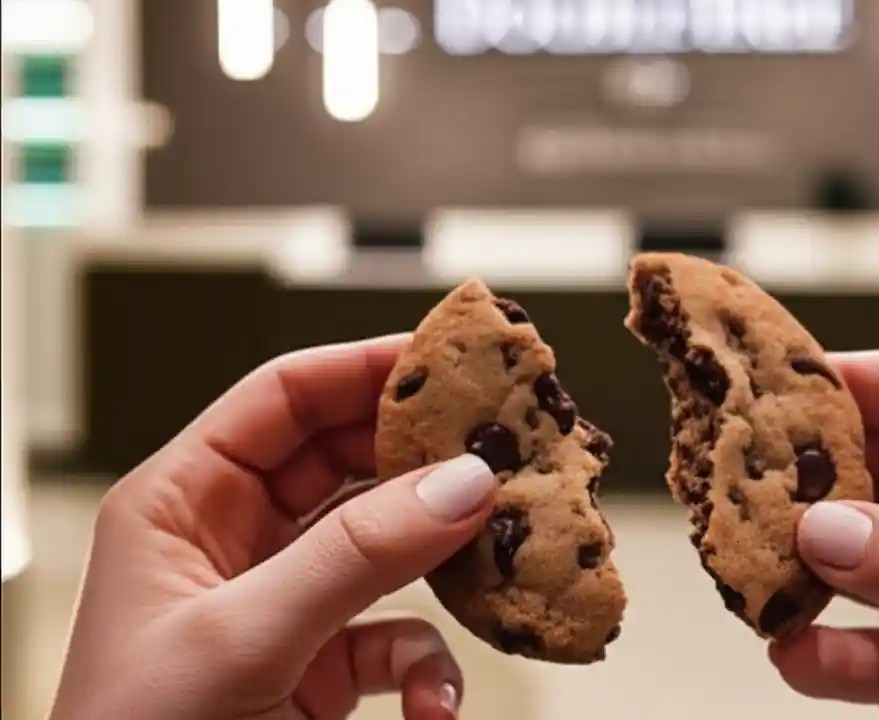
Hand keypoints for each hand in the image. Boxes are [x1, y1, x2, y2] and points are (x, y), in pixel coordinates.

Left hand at [51, 337, 497, 719]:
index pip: (285, 398)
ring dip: (444, 559)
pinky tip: (434, 706)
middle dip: (425, 460)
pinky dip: (430, 669)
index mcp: (182, 502)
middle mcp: (235, 541)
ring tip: (495, 553)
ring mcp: (284, 604)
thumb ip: (354, 555)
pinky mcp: (321, 668)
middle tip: (501, 447)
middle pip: (349, 462)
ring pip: (387, 546)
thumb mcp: (242, 639)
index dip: (367, 366)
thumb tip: (460, 482)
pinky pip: (399, 639)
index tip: (452, 358)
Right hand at [771, 351, 878, 718]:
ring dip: (807, 571)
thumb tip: (836, 528)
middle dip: (816, 486)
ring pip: (865, 561)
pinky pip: (869, 651)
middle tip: (746, 490)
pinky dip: (826, 654)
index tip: (778, 389)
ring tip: (757, 576)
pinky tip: (798, 654)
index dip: (860, 384)